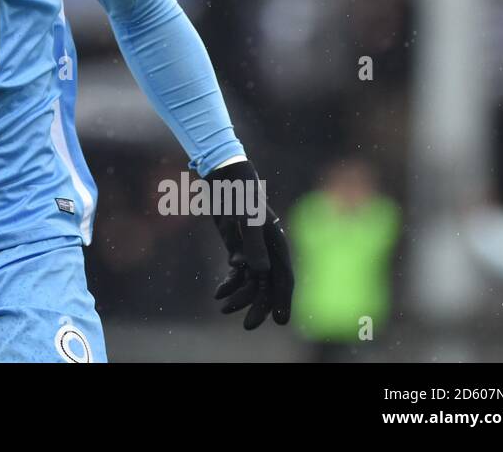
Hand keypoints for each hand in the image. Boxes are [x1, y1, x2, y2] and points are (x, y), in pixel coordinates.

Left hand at [206, 159, 293, 329]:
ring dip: (240, 297)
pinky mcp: (239, 247)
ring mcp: (253, 249)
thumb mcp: (246, 218)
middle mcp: (268, 249)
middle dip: (258, 306)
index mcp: (277, 243)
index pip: (284, 277)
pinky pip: (237, 273)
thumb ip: (252, 245)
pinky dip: (229, 284)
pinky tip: (218, 294)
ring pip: (251, 281)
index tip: (280, 321)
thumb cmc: (239, 193)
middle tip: (249, 327)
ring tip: (224, 310)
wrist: (224, 176)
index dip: (282, 300)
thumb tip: (258, 272)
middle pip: (267, 284)